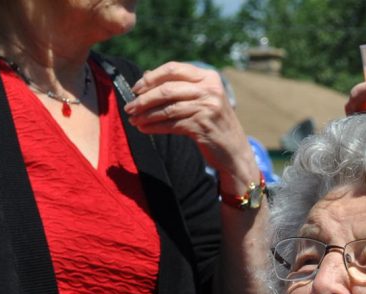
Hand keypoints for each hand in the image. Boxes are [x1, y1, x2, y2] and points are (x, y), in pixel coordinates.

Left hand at [125, 62, 256, 189]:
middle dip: (144, 98)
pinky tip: (145, 129)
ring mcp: (207, 108)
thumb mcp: (203, 100)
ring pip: (167, 108)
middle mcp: (209, 90)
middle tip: (129, 106)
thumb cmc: (215, 125)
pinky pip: (171, 124)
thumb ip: (180, 86)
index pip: (173, 69)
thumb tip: (147, 75)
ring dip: (146, 114)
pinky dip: (155, 127)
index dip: (152, 77)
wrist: (235, 152)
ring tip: (133, 120)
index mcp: (208, 77)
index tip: (136, 88)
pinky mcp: (202, 127)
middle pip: (167, 88)